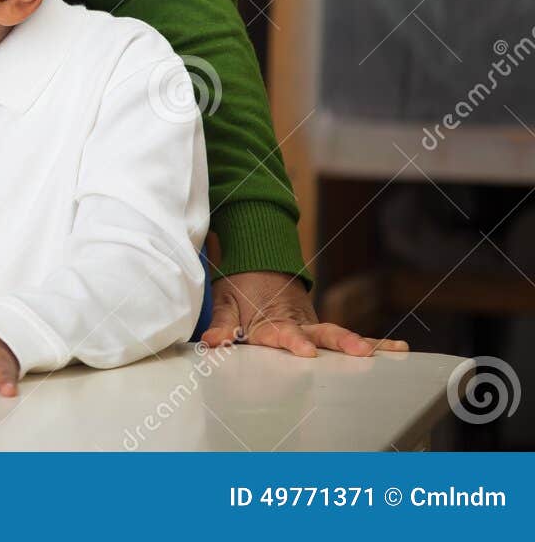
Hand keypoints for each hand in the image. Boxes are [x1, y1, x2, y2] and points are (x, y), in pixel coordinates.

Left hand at [201, 270, 408, 357]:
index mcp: (270, 321)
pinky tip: (399, 349)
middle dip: (337, 342)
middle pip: (319, 333)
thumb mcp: (225, 302)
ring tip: (377, 351)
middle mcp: (296, 323)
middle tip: (357, 350)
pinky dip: (374, 342)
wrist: (258, 262)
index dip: (291, 342)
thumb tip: (213, 340)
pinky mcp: (321, 328)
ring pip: (337, 334)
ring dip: (357, 343)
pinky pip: (347, 335)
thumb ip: (222, 323)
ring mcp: (312, 325)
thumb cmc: (239, 287)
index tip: (305, 350)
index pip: (281, 333)